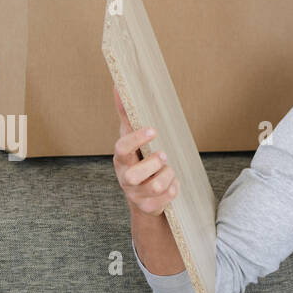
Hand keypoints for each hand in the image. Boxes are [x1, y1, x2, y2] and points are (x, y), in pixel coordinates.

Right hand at [113, 88, 177, 216]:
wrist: (143, 195)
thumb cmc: (138, 160)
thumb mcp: (132, 139)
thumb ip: (126, 114)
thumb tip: (118, 85)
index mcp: (120, 159)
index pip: (122, 148)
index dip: (136, 139)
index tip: (153, 130)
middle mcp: (124, 178)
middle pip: (136, 174)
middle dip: (154, 164)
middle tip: (163, 156)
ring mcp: (135, 195)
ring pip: (155, 185)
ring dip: (168, 175)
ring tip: (168, 170)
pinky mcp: (148, 207)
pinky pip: (167, 197)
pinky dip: (174, 188)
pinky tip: (171, 183)